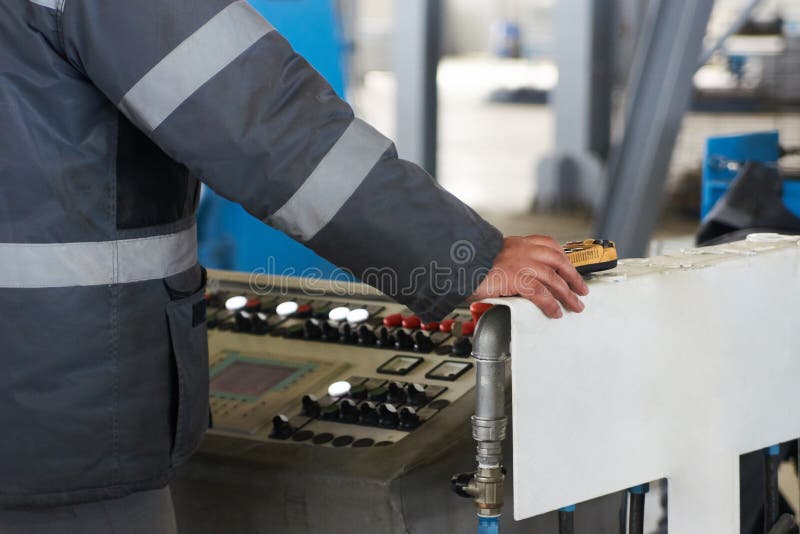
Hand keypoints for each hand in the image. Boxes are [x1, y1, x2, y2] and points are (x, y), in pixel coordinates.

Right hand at [471, 236, 588, 317]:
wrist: (456, 264)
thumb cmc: (468, 264)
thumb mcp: (492, 258)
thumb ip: (506, 264)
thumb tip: (513, 281)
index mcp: (516, 243)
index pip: (548, 245)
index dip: (563, 257)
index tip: (570, 267)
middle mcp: (521, 250)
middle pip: (558, 261)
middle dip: (573, 276)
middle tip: (581, 289)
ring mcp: (520, 263)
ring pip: (553, 278)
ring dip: (567, 293)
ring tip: (575, 305)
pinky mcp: (516, 278)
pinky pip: (540, 293)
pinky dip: (550, 303)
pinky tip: (554, 312)